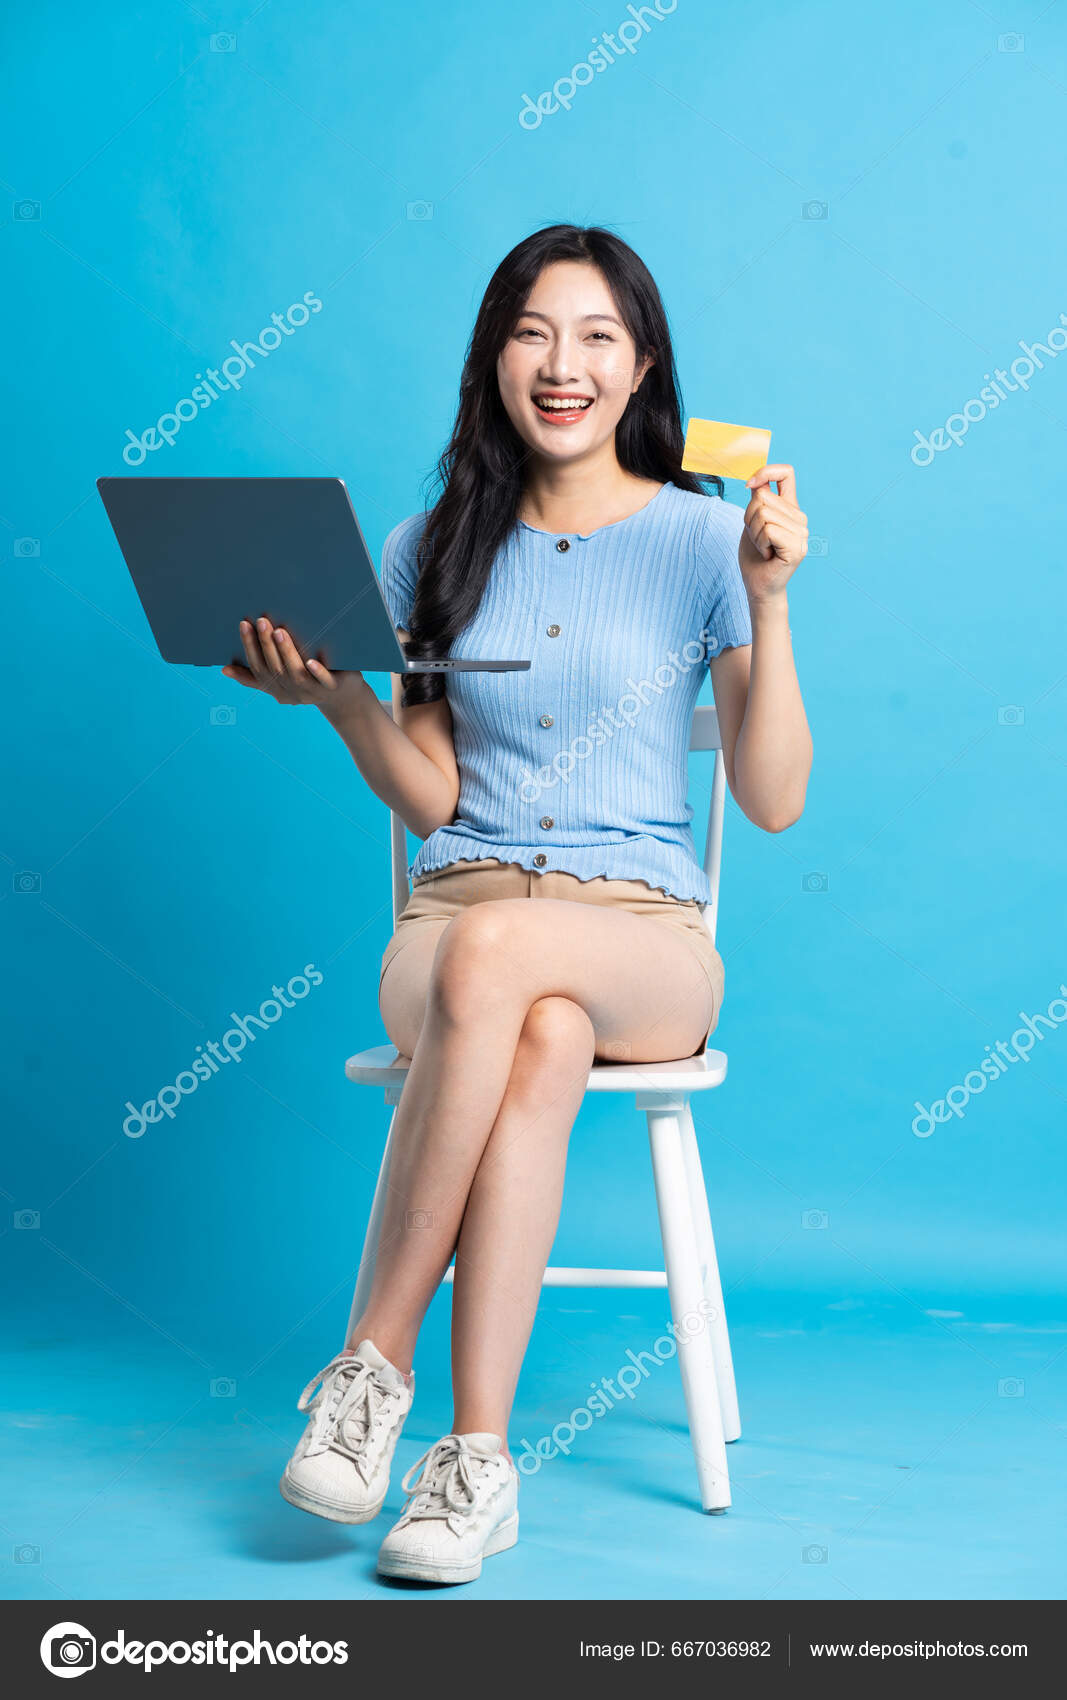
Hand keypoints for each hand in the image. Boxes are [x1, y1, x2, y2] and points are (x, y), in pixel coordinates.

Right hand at [222, 618, 364, 711]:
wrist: (345, 698)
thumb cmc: (310, 681)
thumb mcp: (281, 680)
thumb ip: (255, 676)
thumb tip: (224, 669)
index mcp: (277, 689)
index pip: (258, 667)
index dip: (249, 646)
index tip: (244, 624)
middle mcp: (292, 693)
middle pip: (275, 669)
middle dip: (266, 644)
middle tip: (262, 621)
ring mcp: (312, 692)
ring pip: (295, 674)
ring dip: (286, 653)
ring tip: (280, 632)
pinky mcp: (333, 688)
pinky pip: (323, 681)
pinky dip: (316, 672)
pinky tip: (310, 662)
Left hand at [738, 464, 807, 602]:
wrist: (759, 587)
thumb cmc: (755, 556)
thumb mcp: (752, 522)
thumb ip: (758, 501)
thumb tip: (755, 482)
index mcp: (791, 508)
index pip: (786, 473)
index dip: (766, 471)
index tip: (750, 485)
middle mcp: (800, 517)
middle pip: (762, 497)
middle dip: (749, 518)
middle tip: (758, 539)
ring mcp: (801, 532)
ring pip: (763, 514)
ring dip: (753, 533)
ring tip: (763, 547)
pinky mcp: (796, 547)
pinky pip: (768, 530)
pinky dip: (759, 542)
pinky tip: (767, 554)